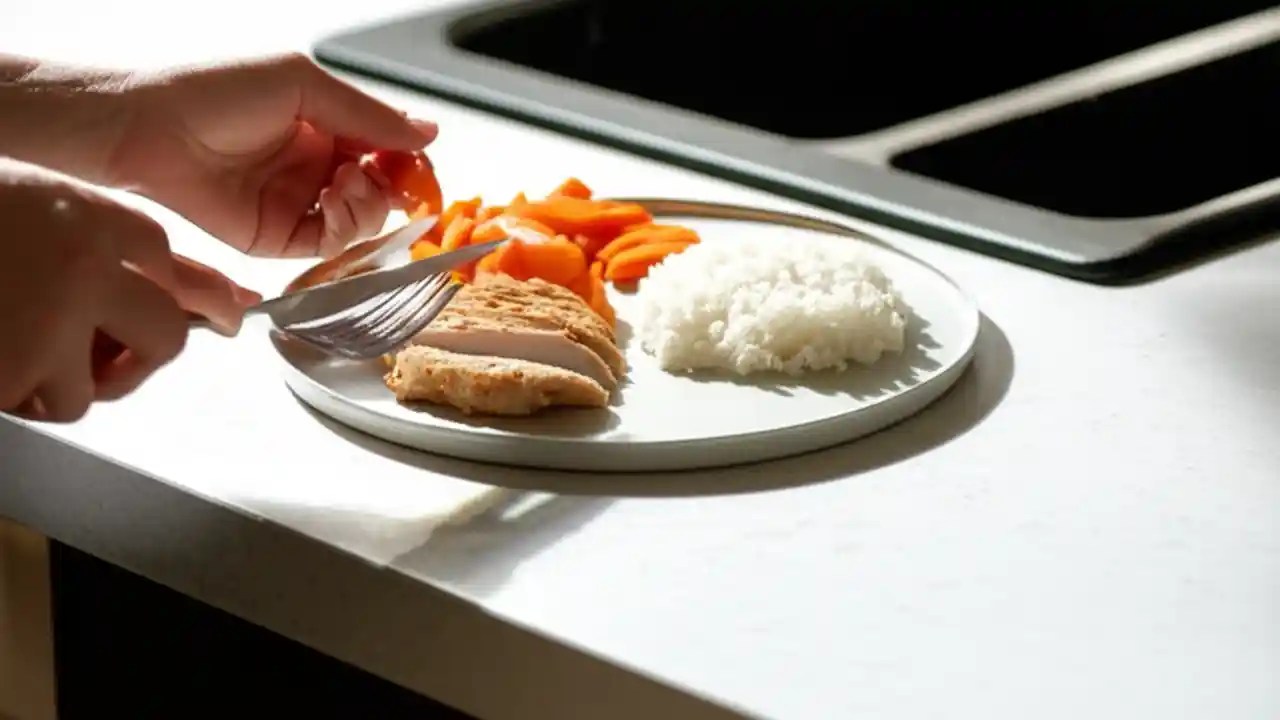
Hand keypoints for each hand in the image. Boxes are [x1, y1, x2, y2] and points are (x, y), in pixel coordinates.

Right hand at [0, 158, 258, 421]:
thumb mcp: (28, 202)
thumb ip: (96, 241)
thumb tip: (207, 293)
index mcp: (85, 216)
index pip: (169, 262)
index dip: (190, 294)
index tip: (212, 311)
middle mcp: (85, 266)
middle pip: (166, 334)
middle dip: (139, 356)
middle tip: (97, 355)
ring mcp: (53, 321)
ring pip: (96, 389)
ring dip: (59, 384)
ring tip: (10, 348)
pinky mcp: (17, 371)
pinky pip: (43, 407)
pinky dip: (15, 396)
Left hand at [107, 53, 435, 258]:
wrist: (149, 130)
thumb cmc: (213, 91)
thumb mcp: (303, 84)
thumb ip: (368, 114)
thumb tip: (427, 132)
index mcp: (325, 124)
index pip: (387, 150)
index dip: (412, 161)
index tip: (425, 167)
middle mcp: (316, 166)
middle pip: (384, 191)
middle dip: (396, 187)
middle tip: (390, 176)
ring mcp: (299, 203)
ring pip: (364, 222)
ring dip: (370, 205)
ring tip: (347, 182)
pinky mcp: (278, 238)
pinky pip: (331, 246)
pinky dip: (346, 229)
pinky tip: (335, 202)